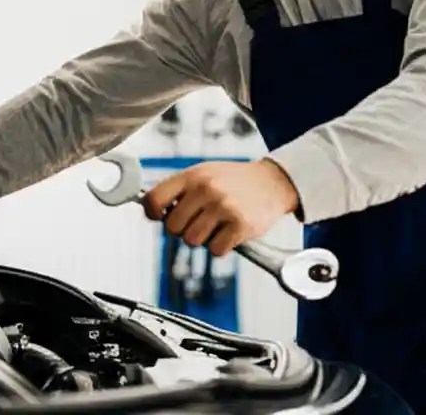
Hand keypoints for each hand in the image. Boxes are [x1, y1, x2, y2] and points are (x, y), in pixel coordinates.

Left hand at [142, 159, 298, 256]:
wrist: (273, 182)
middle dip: (182, 229)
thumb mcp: (204, 173)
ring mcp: (223, 207)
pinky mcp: (240, 225)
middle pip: (172, 227)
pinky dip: (221, 247)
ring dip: (203, 239)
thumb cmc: (233, 180)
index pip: (154, 200)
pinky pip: (215, 250)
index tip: (160, 217)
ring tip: (215, 226)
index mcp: (193, 175)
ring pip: (192, 241)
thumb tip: (153, 212)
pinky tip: (229, 233)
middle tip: (198, 222)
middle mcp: (206, 189)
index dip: (152, 213)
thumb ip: (179, 190)